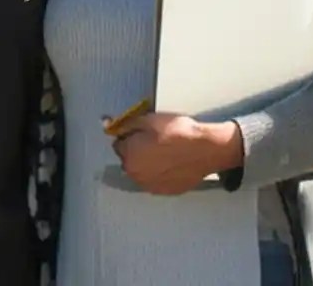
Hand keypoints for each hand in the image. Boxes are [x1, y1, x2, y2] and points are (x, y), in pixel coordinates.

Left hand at [110, 113, 243, 195]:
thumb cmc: (178, 133)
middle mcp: (136, 175)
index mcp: (128, 157)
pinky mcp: (166, 191)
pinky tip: (173, 163)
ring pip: (143, 171)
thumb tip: (108, 124)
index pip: (119, 144)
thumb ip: (126, 124)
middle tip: (155, 141)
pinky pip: (157, 180)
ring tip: (166, 152)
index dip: (130, 136)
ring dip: (148, 164)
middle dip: (137, 151)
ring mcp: (151, 186)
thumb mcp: (148, 120)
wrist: (205, 149)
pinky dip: (161, 173)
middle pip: (129, 160)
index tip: (141, 132)